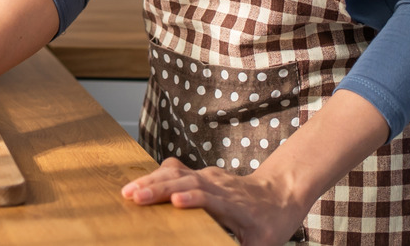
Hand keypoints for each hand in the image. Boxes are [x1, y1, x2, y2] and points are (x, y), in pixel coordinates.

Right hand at [121, 157, 310, 245]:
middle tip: (134, 197)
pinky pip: (176, 170)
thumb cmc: (271, 222)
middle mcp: (220, 186)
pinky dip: (156, 176)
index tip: (176, 203)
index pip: (211, 198)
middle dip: (159, 188)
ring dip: (152, 180)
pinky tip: (139, 184)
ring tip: (128, 191)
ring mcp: (210, 176)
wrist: (281, 192)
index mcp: (235, 205)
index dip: (194, 199)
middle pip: (187, 181)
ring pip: (177, 172)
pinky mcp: (202, 173)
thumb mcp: (264, 244)